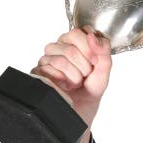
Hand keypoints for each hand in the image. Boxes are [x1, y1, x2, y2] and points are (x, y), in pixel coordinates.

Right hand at [31, 28, 111, 142]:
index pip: (79, 31)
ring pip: (60, 60)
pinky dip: (63, 83)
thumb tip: (92, 36)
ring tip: (75, 83)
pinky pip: (49, 72)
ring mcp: (46, 59)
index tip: (94, 62)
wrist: (81, 111)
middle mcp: (58, 47)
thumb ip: (103, 51)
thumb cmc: (91, 89)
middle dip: (83, 66)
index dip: (89, 48)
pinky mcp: (38, 72)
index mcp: (74, 42)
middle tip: (84, 76)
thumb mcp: (104, 70)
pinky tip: (65, 87)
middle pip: (70, 47)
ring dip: (74, 76)